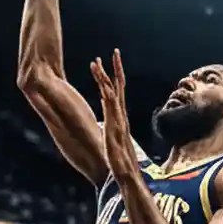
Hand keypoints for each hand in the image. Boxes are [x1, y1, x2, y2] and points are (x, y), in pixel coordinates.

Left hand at [90, 49, 138, 181]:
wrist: (126, 172)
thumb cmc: (119, 158)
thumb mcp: (112, 139)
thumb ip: (111, 129)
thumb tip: (108, 125)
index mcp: (118, 115)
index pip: (117, 91)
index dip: (114, 76)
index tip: (110, 63)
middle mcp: (120, 114)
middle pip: (118, 86)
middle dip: (115, 68)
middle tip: (114, 51)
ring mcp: (117, 119)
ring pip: (111, 92)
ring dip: (104, 77)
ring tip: (96, 62)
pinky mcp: (113, 126)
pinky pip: (110, 107)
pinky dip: (106, 94)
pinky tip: (102, 85)